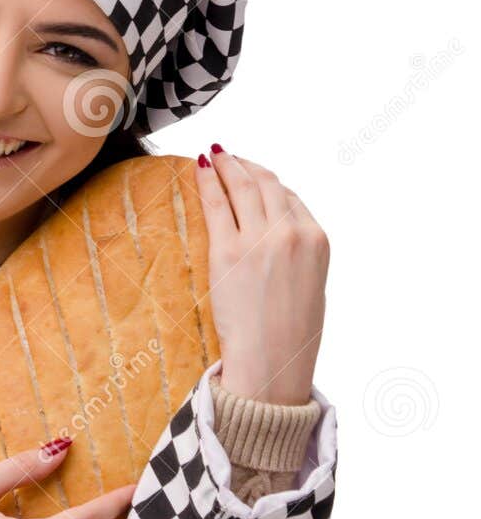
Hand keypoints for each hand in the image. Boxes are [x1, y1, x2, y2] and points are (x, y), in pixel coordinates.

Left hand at [196, 146, 329, 404]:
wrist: (272, 362)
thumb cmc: (290, 337)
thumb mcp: (311, 287)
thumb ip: (299, 257)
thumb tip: (280, 242)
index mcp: (317, 240)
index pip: (291, 198)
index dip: (270, 183)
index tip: (255, 177)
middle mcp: (291, 233)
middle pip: (268, 185)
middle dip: (248, 167)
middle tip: (232, 157)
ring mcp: (259, 239)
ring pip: (243, 186)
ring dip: (229, 165)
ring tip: (216, 156)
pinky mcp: (227, 249)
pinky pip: (216, 203)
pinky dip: (208, 179)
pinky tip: (200, 167)